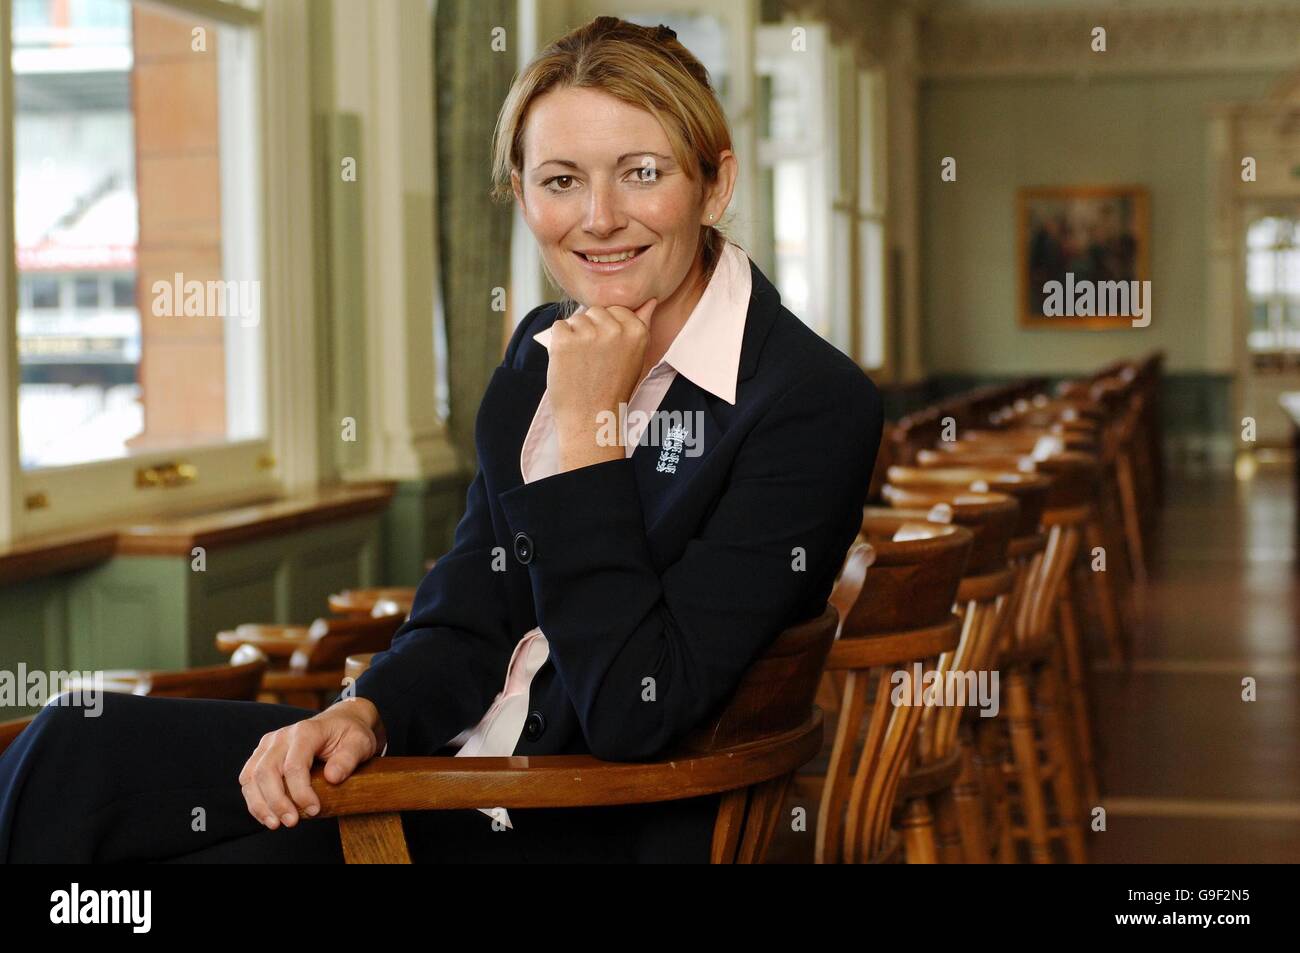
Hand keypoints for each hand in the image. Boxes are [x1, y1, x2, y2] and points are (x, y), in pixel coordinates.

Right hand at [238, 698, 381, 828]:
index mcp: (306, 731)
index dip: (300, 792)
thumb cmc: (349, 735)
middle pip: (267, 771)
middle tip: (292, 822)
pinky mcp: (262, 755)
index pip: (294, 765)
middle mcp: (282, 736)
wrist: (340, 723)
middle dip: (277, 801)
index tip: (314, 810)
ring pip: (251, 776)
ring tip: (275, 824)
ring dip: (260, 804)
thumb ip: (348, 759)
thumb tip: (332, 777)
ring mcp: (269, 745)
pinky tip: (267, 816)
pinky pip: (248, 779)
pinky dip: (254, 800)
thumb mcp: (360, 743)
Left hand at [546, 299, 656, 470]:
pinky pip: (559, 326)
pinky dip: (558, 343)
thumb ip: (641, 325)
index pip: (616, 309)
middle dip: (591, 329)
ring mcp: (589, 334)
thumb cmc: (613, 390)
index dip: (608, 329)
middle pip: (595, 311)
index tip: (608, 353)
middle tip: (594, 360)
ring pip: (576, 318)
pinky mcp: (565, 340)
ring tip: (582, 363)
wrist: (591, 419)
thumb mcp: (636, 357)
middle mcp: (615, 329)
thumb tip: (650, 300)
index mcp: (637, 331)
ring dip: (575, 336)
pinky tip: (569, 363)